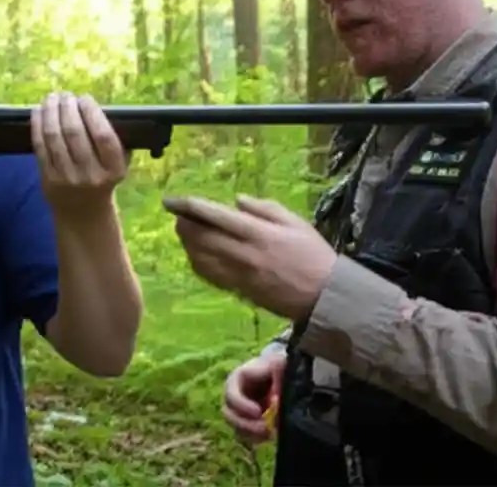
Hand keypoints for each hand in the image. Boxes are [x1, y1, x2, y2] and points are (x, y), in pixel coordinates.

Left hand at [30, 92, 128, 211]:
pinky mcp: (48, 179)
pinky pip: (39, 146)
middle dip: (68, 107)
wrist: (83, 213)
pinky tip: (39, 111)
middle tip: (66, 95)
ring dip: (51, 111)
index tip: (86, 98)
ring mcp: (67, 178)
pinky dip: (38, 125)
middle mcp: (91, 175)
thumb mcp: (119, 164)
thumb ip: (113, 139)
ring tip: (52, 98)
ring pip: (54, 136)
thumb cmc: (103, 179)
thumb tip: (92, 106)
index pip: (103, 135)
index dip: (92, 112)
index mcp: (114, 169)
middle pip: (75, 132)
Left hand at [164, 194, 337, 320]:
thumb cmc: (313, 254)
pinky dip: (197, 263)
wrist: (323, 295)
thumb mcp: (294, 222)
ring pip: (200, 258)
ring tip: (185, 233)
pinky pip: (209, 276)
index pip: (215, 216)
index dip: (190, 207)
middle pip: (201, 238)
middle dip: (184, 225)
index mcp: (258, 233)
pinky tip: (197, 255)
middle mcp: (243, 254)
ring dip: (187, 244)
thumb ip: (264, 208)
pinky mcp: (239, 291)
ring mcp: (239, 275)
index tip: (172, 201)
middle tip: (177, 216)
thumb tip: (236, 201)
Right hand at [223, 352, 285, 445]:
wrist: (280, 374)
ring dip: (252, 434)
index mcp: (236, 380)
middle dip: (246, 424)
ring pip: (236, 427)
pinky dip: (257, 438)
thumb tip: (276, 396)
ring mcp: (238, 411)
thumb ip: (278, 376)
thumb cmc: (277, 366)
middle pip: (228, 414)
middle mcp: (233, 397)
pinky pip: (245, 435)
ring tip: (270, 433)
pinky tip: (270, 435)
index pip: (231, 394)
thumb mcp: (278, 365)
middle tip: (265, 428)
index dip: (242, 405)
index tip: (258, 412)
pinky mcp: (246, 422)